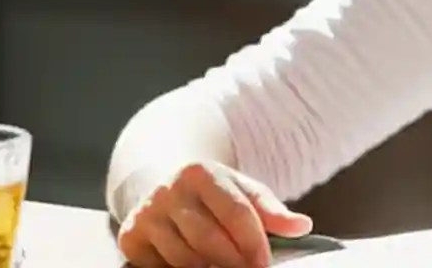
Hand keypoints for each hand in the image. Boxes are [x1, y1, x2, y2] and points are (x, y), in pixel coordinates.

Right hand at [117, 161, 311, 267]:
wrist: (162, 186)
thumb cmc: (214, 194)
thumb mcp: (243, 191)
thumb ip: (272, 210)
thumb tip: (302, 226)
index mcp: (201, 172)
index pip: (236, 213)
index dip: (254, 243)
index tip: (266, 265)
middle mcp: (168, 190)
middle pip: (209, 240)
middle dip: (235, 263)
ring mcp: (146, 214)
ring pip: (185, 259)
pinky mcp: (130, 238)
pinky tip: (200, 267)